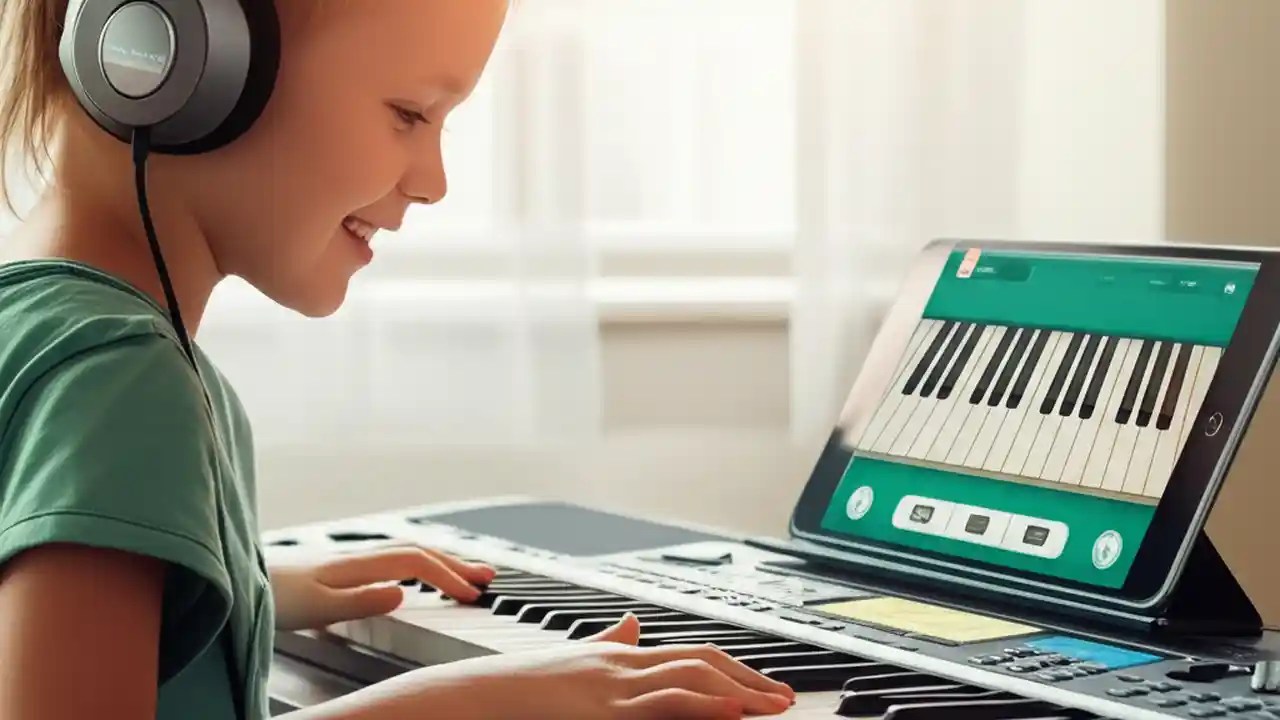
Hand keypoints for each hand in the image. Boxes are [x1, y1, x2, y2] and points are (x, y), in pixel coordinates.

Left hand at [268, 546, 494, 631]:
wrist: (229, 580)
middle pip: (416, 552)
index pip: (415, 562)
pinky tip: (414, 574)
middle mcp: (354, 556)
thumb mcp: (315, 607)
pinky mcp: (335, 568)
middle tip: (487, 577)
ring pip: (404, 553)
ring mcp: (346, 560)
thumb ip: (360, 601)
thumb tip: (404, 593)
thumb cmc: (267, 596)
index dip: (447, 576)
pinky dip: (416, 564)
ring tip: (462, 572)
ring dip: (438, 562)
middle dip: (454, 563)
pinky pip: (389, 559)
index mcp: (355, 564)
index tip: (472, 594)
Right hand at [318, 613, 797, 719]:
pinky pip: (664, 701)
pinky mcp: (601, 707)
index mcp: (616, 655)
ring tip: (774, 707)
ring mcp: (612, 684)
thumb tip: (631, 623)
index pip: (690, 654)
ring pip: (691, 676)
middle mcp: (621, 663)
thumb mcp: (565, 665)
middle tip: (784, 699)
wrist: (466, 697)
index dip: (732, 667)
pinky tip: (731, 710)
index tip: (763, 686)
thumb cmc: (510, 690)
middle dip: (749, 677)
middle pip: (702, 660)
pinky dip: (702, 701)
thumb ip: (604, 643)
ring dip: (740, 690)